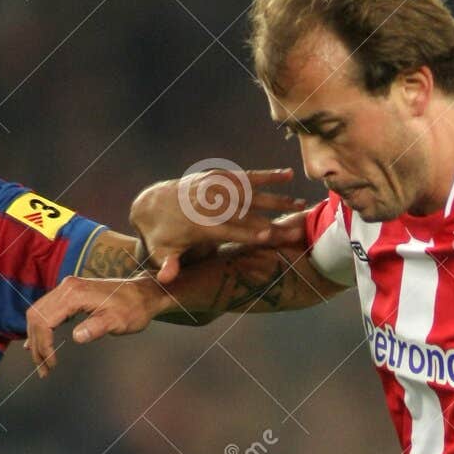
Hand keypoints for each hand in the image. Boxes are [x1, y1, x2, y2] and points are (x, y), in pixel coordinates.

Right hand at [25, 274, 167, 377]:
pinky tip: (37, 343)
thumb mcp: (118, 321)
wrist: (143, 294)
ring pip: (38, 313)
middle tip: (44, 369)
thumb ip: (97, 328)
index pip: (45, 320)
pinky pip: (47, 310)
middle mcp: (67, 288)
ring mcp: (67, 289)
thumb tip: (77, 337)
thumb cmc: (133, 308)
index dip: (44, 345)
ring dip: (37, 339)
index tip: (52, 364)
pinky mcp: (70, 294)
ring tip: (42, 362)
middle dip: (37, 345)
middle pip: (37, 317)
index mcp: (75, 294)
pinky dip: (41, 328)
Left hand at [132, 167, 303, 284]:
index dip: (249, 233)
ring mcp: (216, 186)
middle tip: (296, 229)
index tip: (270, 236)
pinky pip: (246, 176)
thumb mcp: (161, 252)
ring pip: (251, 192)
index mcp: (200, 223)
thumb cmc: (162, 236)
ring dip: (277, 198)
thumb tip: (166, 279)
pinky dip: (267, 176)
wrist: (152, 203)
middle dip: (273, 220)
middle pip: (247, 213)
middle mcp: (210, 202)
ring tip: (300, 203)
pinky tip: (288, 175)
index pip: (229, 229)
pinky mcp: (220, 176)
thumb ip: (167, 265)